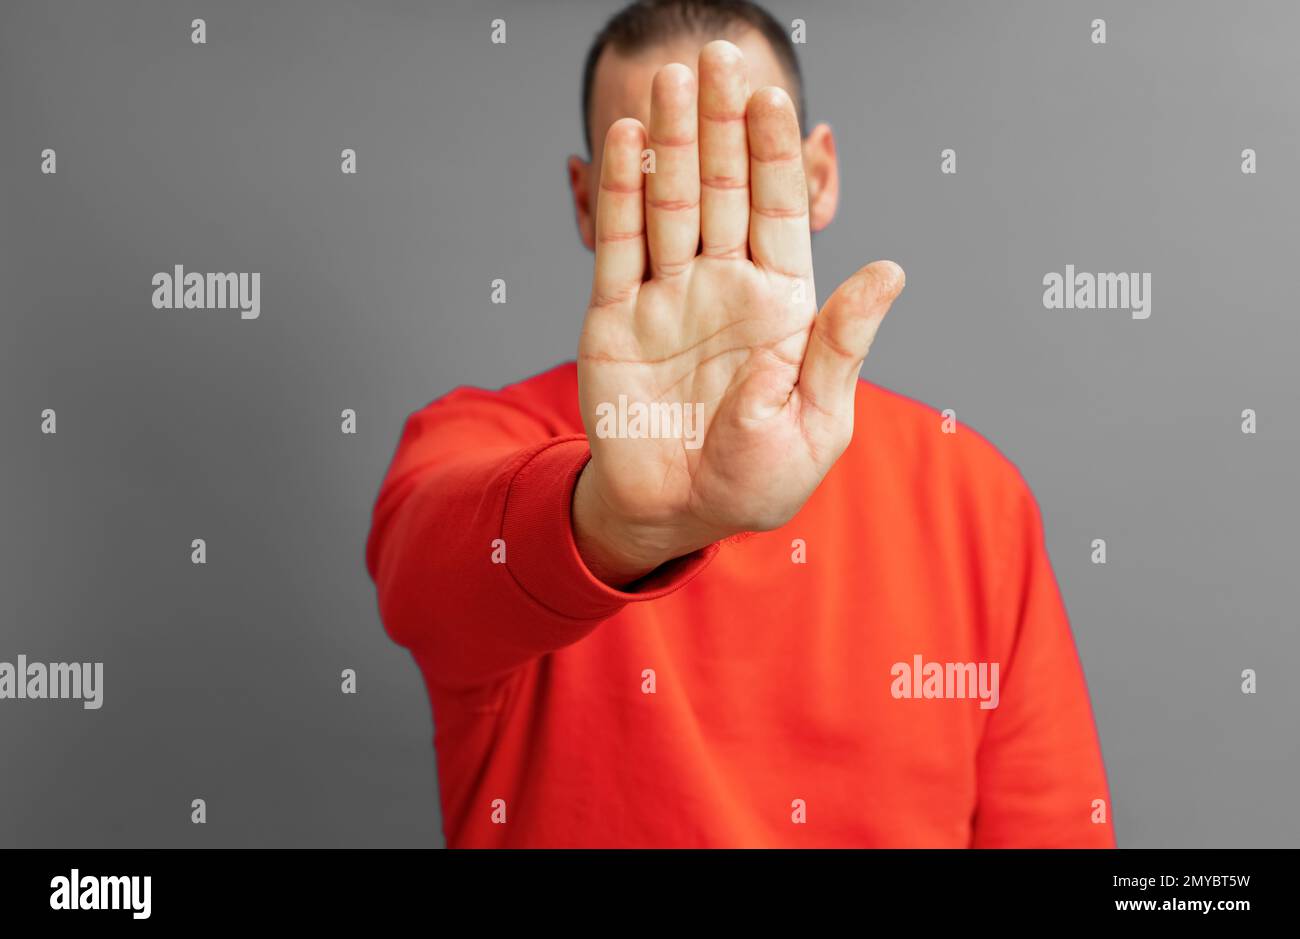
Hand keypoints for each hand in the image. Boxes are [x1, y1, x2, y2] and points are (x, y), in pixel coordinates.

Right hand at [574, 40, 903, 585]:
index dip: (775, 152)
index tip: (770, 94)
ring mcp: (668, 296)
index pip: (778, 211)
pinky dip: (621, 193)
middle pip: (723, 188)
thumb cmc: (756, 478)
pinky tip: (629, 139)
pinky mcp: (616, 317)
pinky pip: (619, 245)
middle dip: (721, 123)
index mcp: (781, 304)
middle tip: (715, 55)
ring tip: (672, 78)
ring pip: (671, 202)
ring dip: (673, 141)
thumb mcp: (817, 420)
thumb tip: (890, 269)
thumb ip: (842, 342)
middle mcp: (723, 285)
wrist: (677, 514)